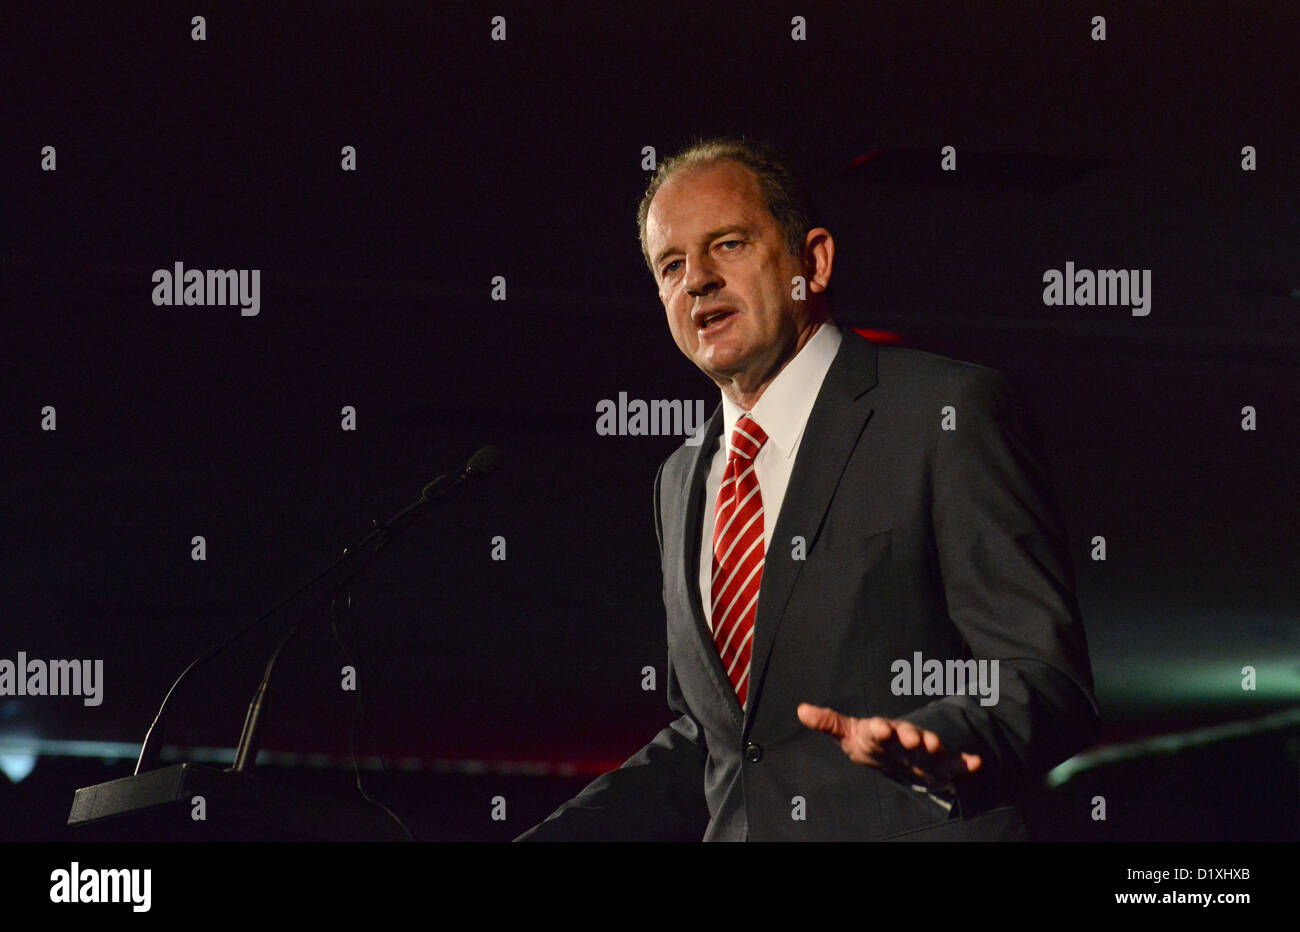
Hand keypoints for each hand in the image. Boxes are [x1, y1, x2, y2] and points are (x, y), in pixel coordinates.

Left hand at [796, 702, 981, 787]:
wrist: (895, 749)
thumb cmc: (868, 740)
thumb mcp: (848, 733)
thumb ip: (829, 722)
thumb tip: (801, 709)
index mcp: (881, 731)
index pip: (879, 729)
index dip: (878, 729)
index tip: (878, 727)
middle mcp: (905, 738)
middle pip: (908, 735)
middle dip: (910, 736)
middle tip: (913, 739)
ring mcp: (923, 750)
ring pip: (931, 747)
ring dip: (935, 745)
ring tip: (938, 747)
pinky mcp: (939, 764)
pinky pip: (955, 763)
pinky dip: (966, 763)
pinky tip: (977, 762)